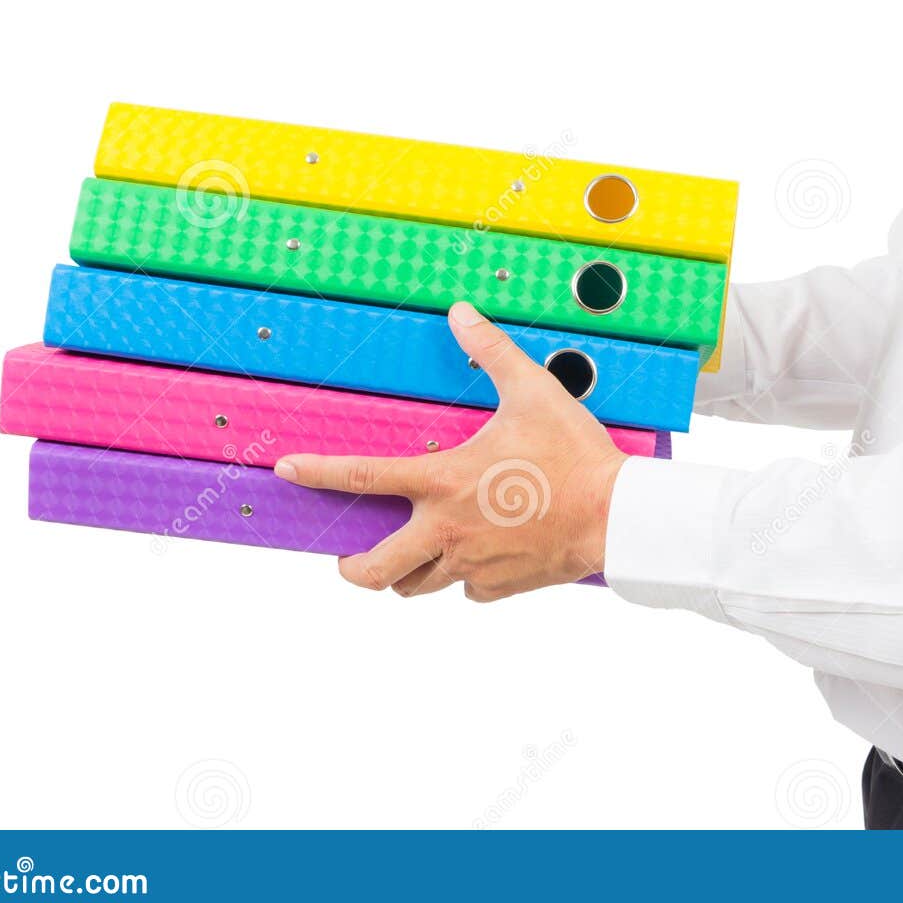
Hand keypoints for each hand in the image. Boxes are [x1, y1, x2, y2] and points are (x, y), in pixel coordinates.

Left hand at [273, 301, 628, 600]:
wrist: (615, 515)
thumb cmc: (573, 454)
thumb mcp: (533, 391)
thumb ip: (491, 351)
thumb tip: (462, 313)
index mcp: (442, 482)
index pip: (362, 477)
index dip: (316, 473)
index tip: (287, 470)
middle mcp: (446, 530)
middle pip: (375, 568)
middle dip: (352, 568)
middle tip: (348, 558)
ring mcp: (471, 564)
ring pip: (416, 585)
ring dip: (407, 574)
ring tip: (410, 560)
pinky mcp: (499, 586)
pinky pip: (467, 589)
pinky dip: (465, 578)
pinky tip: (478, 561)